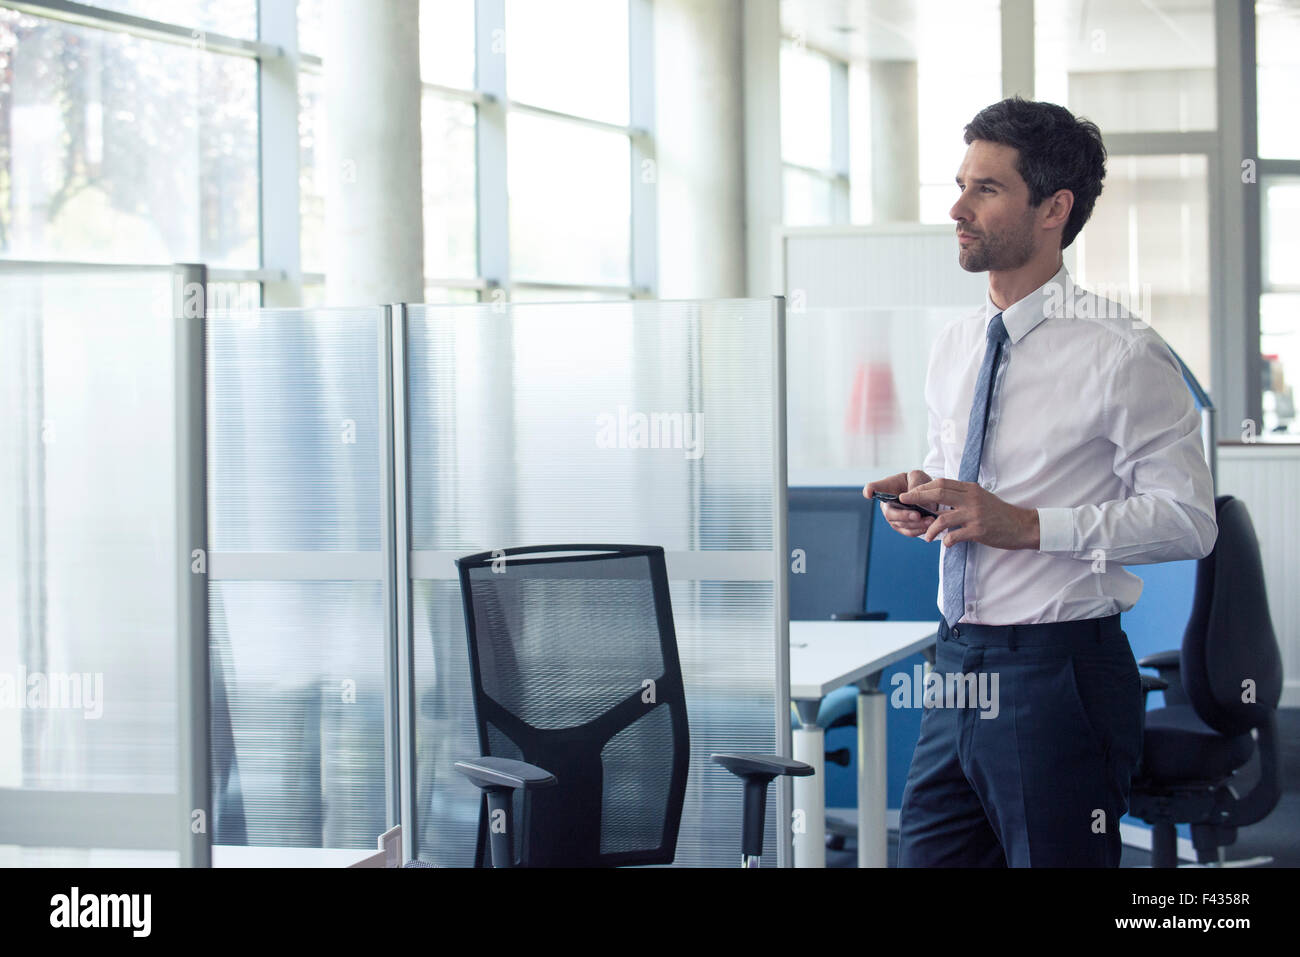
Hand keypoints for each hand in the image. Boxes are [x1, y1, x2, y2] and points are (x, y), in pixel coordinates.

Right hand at [864, 470, 936, 538]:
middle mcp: (886, 505)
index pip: (873, 488)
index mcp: (886, 489)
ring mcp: (893, 518)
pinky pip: (909, 532)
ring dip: (916, 524)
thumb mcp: (916, 476)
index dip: (870, 490)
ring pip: (901, 525)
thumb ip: (914, 484)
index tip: (869, 493)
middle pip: (890, 513)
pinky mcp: (903, 527)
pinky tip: (929, 527)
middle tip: (917, 514)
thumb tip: (913, 498)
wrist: (926, 494)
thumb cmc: (917, 482)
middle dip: (904, 516)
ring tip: (930, 521)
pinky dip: (919, 530)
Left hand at [899, 479, 1039, 549]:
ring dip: (930, 528)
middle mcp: (971, 498)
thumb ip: (962, 495)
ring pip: (943, 518)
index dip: (924, 487)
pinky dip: (946, 540)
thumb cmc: (999, 513)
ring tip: (926, 536)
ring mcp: (975, 514)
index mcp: (971, 489)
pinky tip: (945, 544)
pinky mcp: (979, 531)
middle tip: (903, 501)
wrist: (1022, 526)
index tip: (911, 492)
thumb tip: (939, 495)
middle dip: (917, 497)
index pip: (942, 483)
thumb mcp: (981, 497)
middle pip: (938, 493)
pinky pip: (955, 536)